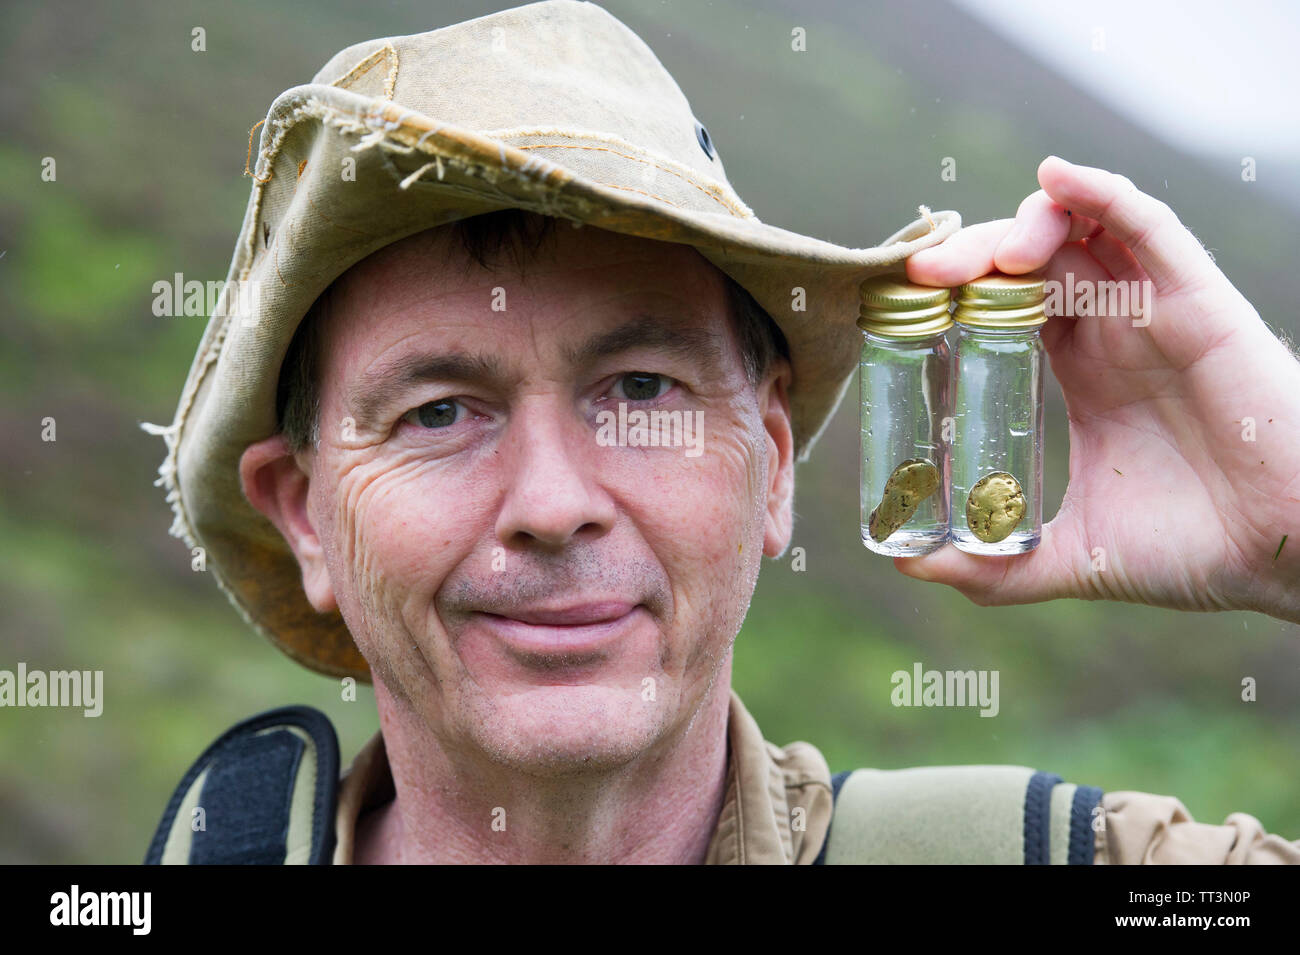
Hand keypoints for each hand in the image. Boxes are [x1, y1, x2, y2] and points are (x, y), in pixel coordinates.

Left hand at [898, 156, 1299, 622]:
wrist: (1287, 553)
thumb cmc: (1199, 547)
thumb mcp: (1075, 557)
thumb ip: (994, 570)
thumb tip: (911, 569)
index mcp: (1083, 370)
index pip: (1004, 305)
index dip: (952, 295)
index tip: (895, 306)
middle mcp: (1114, 329)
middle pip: (1029, 261)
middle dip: (969, 259)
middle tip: (916, 279)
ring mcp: (1155, 309)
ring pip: (1079, 231)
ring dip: (1017, 227)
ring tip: (962, 260)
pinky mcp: (1199, 301)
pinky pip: (1149, 226)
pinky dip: (1101, 193)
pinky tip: (1055, 178)